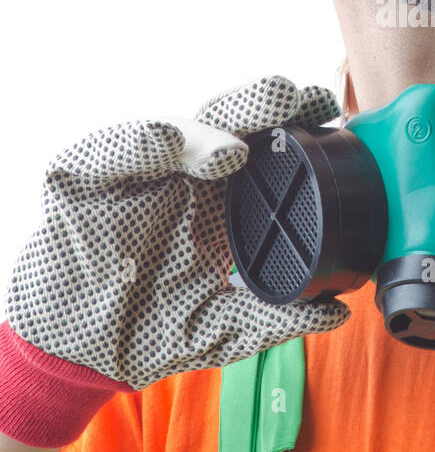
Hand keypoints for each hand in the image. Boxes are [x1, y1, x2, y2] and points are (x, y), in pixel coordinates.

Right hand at [4, 75, 346, 392]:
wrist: (80, 354)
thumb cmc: (151, 328)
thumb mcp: (222, 329)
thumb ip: (276, 318)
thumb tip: (338, 310)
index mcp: (222, 199)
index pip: (263, 150)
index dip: (296, 127)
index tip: (332, 114)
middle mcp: (183, 174)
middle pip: (226, 124)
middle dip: (260, 106)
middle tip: (293, 98)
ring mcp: (135, 172)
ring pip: (175, 127)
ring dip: (208, 124)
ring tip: (239, 145)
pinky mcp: (80, 175)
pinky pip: (111, 151)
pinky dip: (142, 145)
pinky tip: (166, 146)